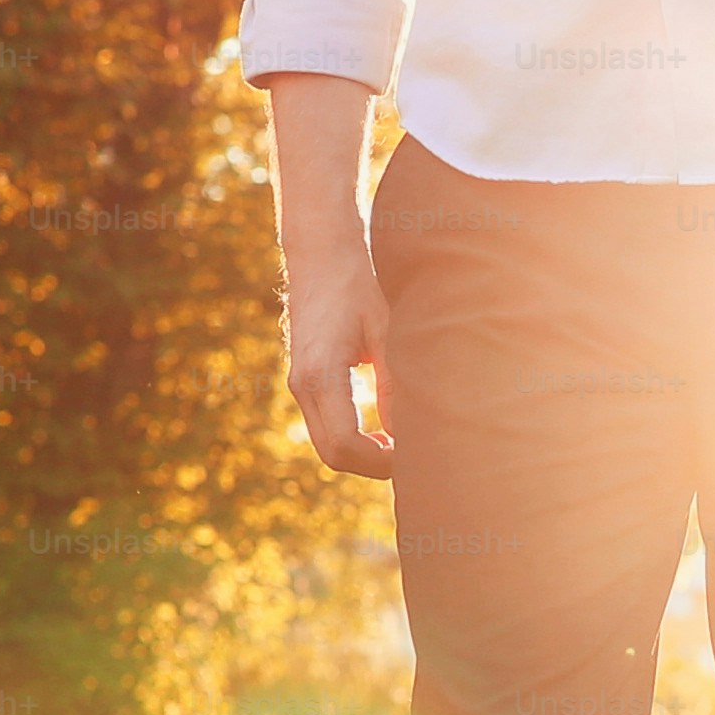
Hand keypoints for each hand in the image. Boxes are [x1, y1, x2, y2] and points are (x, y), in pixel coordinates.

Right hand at [267, 74, 391, 479]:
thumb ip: (398, 384)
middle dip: (372, 466)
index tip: (414, 460)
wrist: (321, 249)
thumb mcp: (390, 331)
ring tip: (404, 447)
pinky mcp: (305, 377)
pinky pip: (326, 424)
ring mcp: (299, 383)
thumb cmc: (361, 282)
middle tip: (413, 463)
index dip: (381, 464)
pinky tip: (385, 428)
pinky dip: (354, 436)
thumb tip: (412, 435)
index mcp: (321, 376)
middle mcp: (302, 385)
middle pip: (332, 454)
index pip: (345, 446)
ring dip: (363, 453)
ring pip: (327, 443)